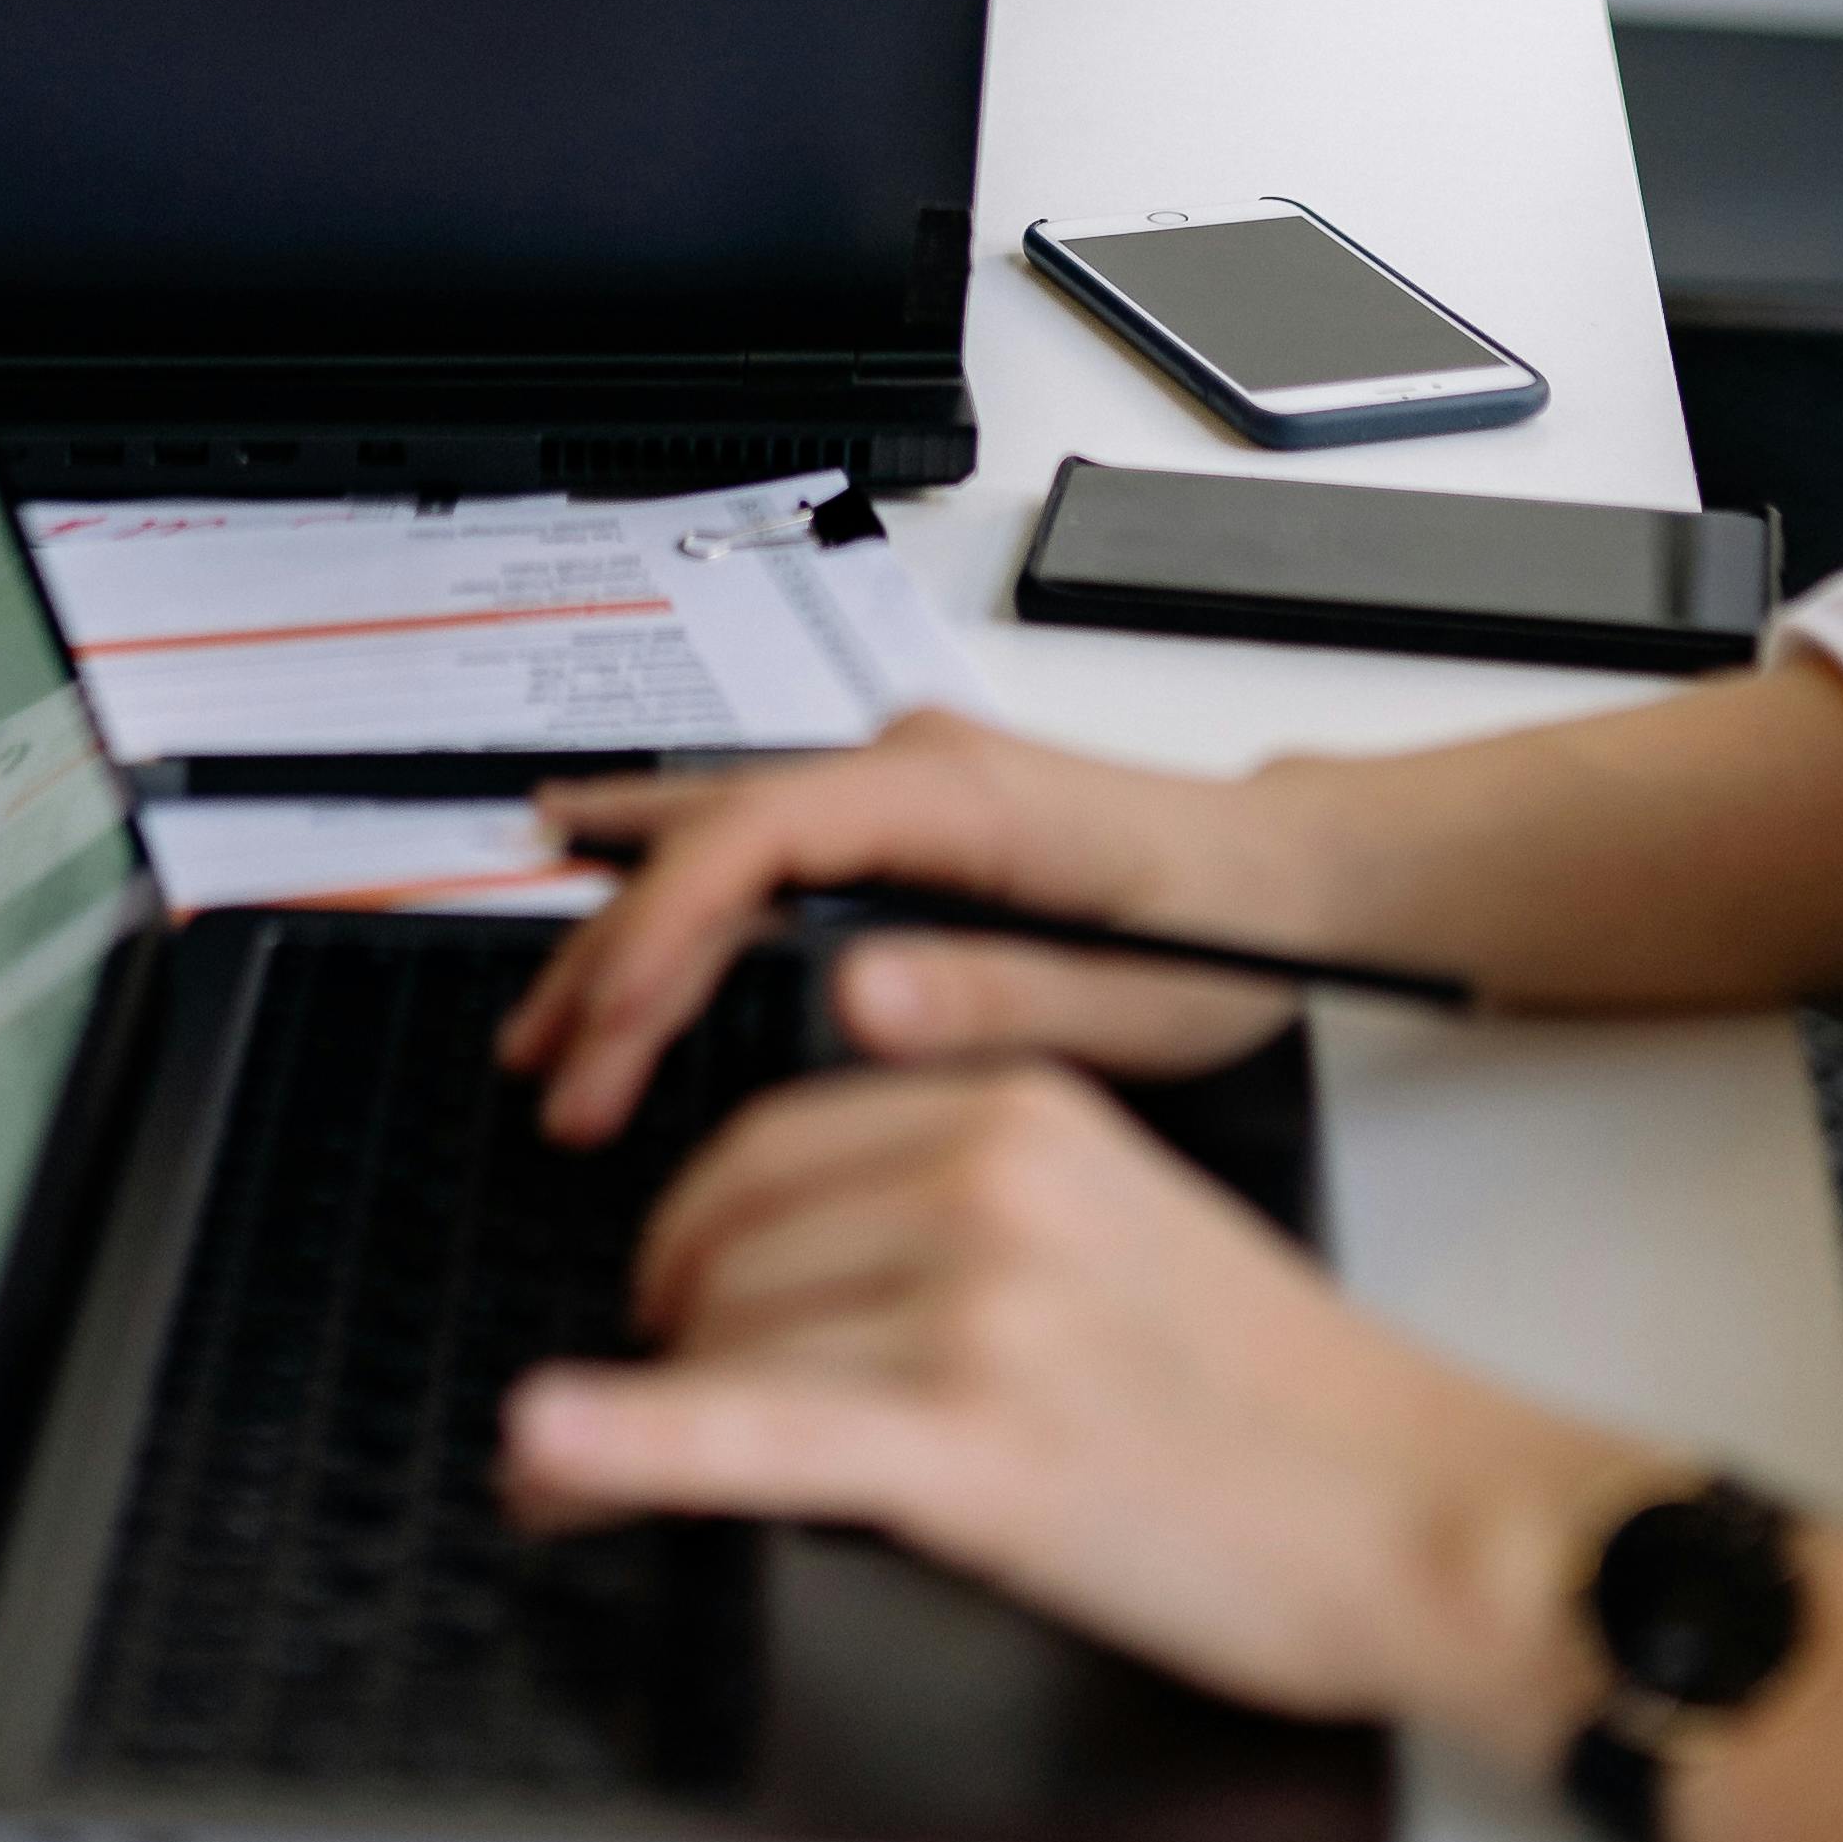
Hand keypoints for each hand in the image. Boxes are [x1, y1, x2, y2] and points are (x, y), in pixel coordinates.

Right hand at [496, 710, 1365, 1143]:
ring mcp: (904, 779)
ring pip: (718, 831)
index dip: (669, 928)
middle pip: (718, 836)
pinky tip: (594, 860)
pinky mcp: (902, 809)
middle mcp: (919, 766)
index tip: (612, 1030)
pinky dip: (664, 866)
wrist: (1301, 878)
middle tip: (552, 1075)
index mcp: (968, 796)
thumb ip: (997, 996)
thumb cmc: (1239, 937)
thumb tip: (856, 997)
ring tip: (541, 1020)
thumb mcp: (1139, 1000)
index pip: (766, 836)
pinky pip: (751, 829)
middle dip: (619, 955)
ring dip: (624, 922)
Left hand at [501, 1051, 1639, 1745]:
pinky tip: (552, 1454)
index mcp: (1023, 1108)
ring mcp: (978, 1303)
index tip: (660, 1304)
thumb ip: (969, 1212)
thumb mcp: (1119, 1229)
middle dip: (657, 1330)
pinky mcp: (975, 1438)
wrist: (1420, 1510)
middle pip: (729, 1233)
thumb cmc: (1287, 1405)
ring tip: (581, 1484)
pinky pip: (751, 1429)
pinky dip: (627, 1443)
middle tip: (613, 1420)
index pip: (776, 1142)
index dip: (690, 1237)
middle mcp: (989, 1178)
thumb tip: (800, 1268)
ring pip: (728, 1338)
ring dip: (635, 1421)